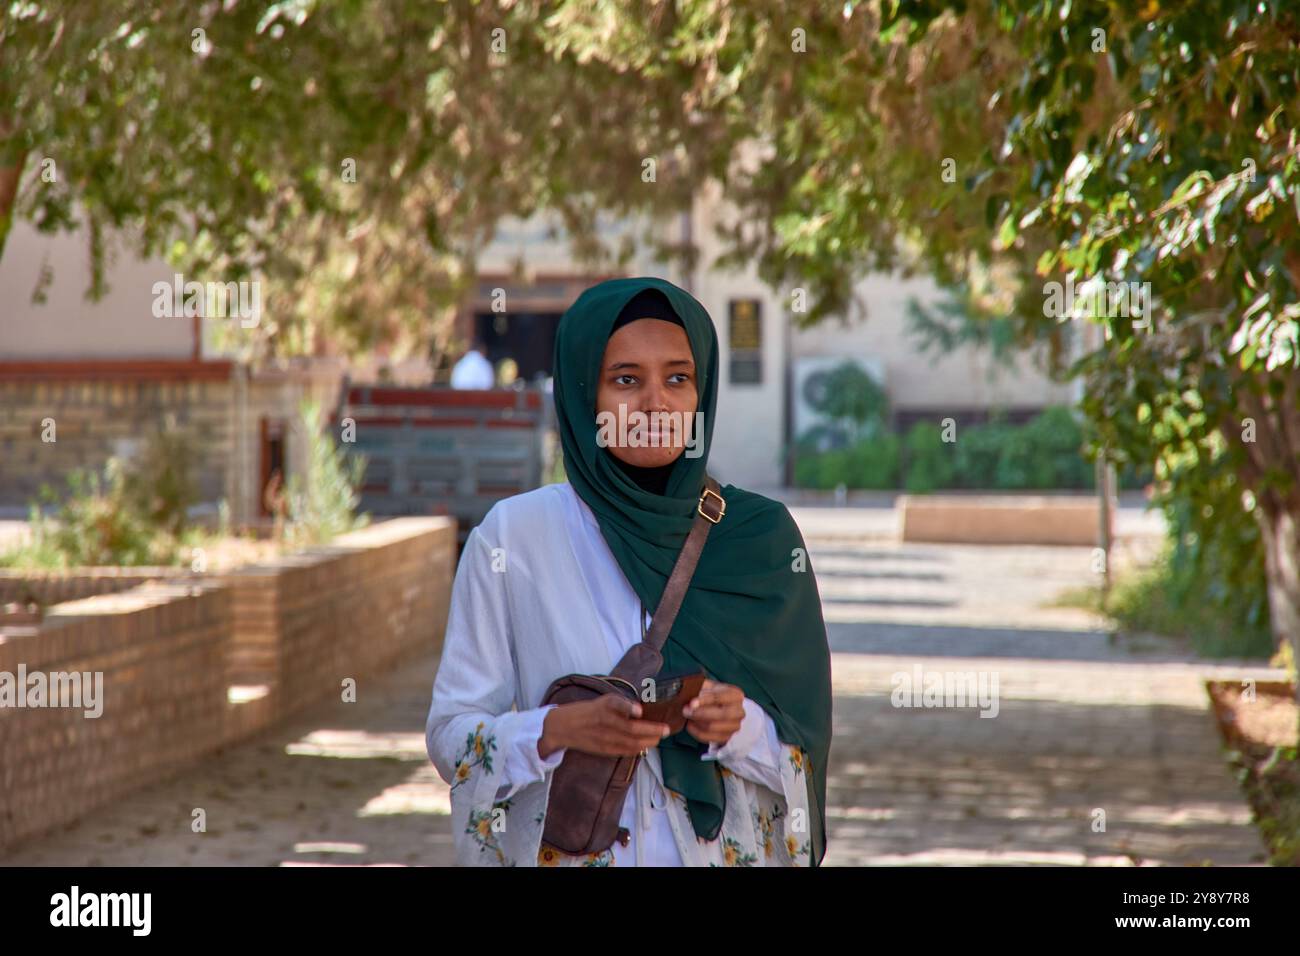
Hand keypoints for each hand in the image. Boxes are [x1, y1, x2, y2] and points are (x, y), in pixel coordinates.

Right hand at [539, 694, 670, 758]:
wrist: (563, 727)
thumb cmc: (587, 710)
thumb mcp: (602, 701)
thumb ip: (621, 705)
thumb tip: (642, 710)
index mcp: (603, 706)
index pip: (616, 705)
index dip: (628, 707)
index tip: (639, 711)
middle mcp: (604, 721)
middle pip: (630, 728)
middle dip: (651, 730)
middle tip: (666, 729)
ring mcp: (603, 738)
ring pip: (630, 742)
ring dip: (648, 741)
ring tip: (660, 738)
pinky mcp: (602, 749)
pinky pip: (623, 751)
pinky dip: (637, 749)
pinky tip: (646, 745)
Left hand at [683, 679, 744, 746]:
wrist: (720, 706)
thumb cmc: (712, 694)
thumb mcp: (707, 686)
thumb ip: (699, 687)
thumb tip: (688, 691)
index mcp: (736, 695)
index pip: (720, 697)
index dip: (705, 700)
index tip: (692, 703)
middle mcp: (739, 711)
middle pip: (721, 715)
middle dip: (700, 713)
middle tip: (686, 710)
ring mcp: (734, 726)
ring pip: (712, 727)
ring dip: (696, 722)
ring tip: (687, 716)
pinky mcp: (726, 737)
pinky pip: (708, 737)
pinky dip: (696, 732)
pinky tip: (690, 724)